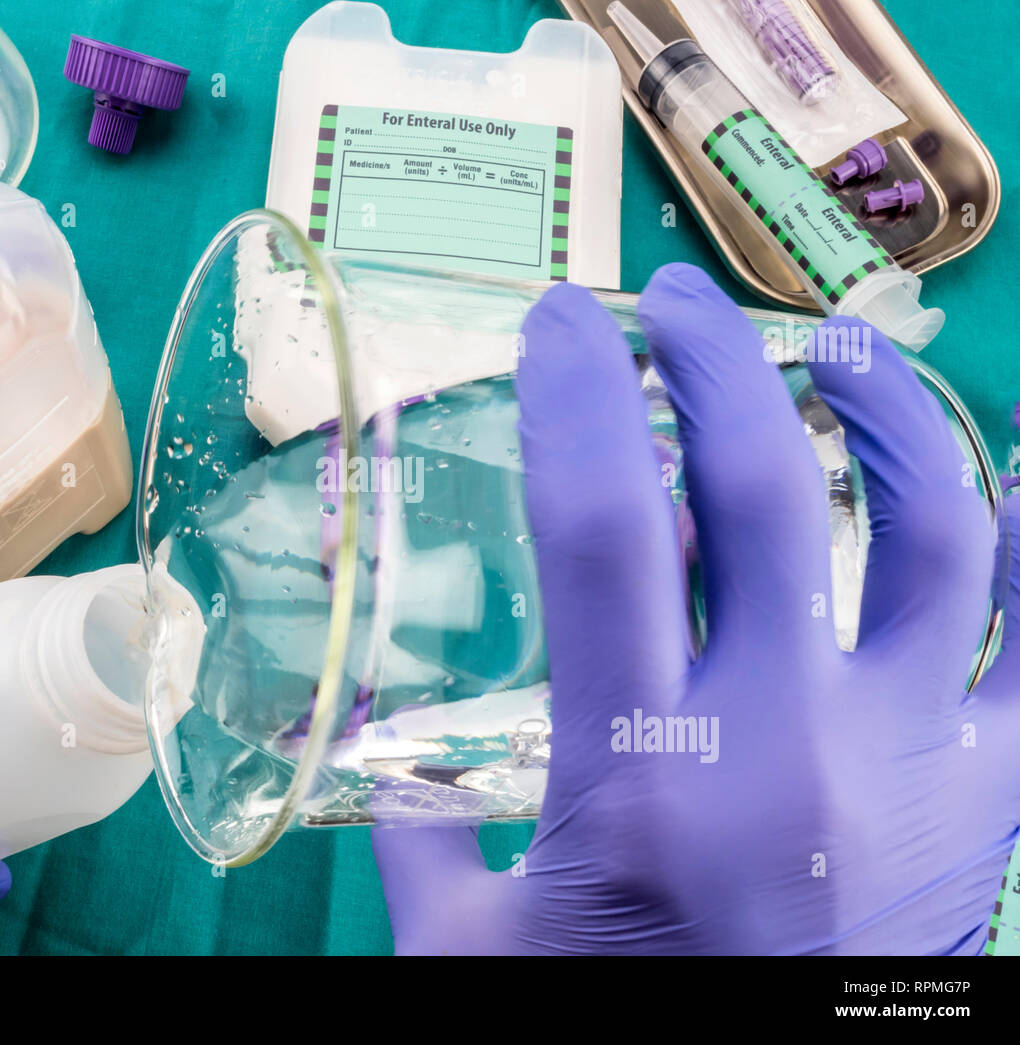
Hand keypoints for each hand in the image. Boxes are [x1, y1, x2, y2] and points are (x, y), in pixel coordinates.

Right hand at [373, 263, 1019, 954]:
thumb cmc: (600, 1024)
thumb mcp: (462, 942)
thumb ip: (411, 823)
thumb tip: (352, 737)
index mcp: (637, 780)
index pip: (597, 527)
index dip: (573, 398)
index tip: (557, 322)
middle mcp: (786, 748)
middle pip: (759, 489)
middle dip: (708, 361)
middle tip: (669, 308)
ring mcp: (910, 766)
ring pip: (937, 533)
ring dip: (883, 412)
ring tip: (831, 354)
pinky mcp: (986, 799)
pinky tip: (1013, 475)